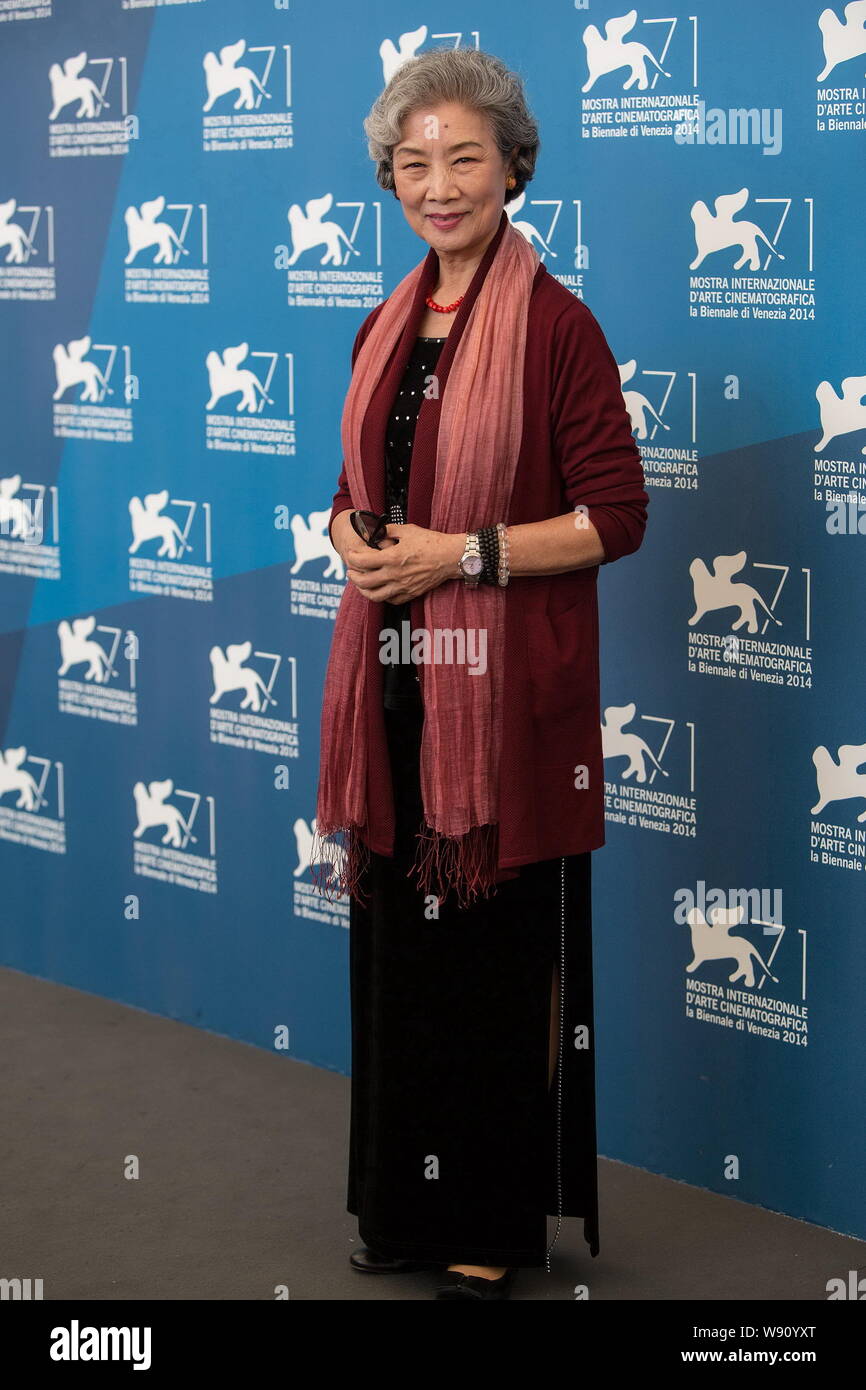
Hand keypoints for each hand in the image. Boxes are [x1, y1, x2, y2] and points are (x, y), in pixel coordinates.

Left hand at [338, 518, 462, 604]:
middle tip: (351, 571)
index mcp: (392, 558)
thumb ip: (388, 531)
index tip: (351, 554)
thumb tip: (376, 531)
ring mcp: (402, 587)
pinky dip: (381, 596)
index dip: (352, 557)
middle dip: (353, 576)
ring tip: (361, 584)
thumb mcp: (408, 530)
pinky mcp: (410, 593)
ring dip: (363, 590)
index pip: (362, 561)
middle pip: (364, 582)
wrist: (450, 557)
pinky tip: (380, 589)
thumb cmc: (431, 542)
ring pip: (374, 596)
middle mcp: (395, 575)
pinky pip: (390, 600)